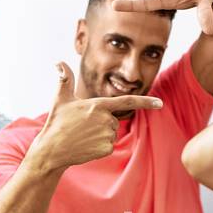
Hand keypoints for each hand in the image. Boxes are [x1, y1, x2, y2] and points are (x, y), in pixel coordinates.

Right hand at [31, 63, 163, 170]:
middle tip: (82, 127)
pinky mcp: (106, 149)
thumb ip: (64, 79)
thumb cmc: (56, 123)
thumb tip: (58, 62)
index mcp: (98, 105)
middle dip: (102, 123)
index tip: (160, 103)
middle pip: (113, 120)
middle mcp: (105, 119)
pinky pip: (108, 145)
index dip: (146, 102)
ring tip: (83, 136)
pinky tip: (86, 146)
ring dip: (100, 135)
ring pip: (111, 133)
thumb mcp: (60, 99)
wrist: (52, 150)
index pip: (127, 101)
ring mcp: (107, 135)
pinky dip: (99, 147)